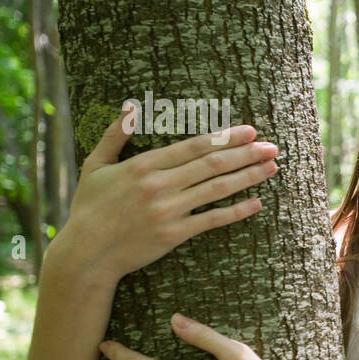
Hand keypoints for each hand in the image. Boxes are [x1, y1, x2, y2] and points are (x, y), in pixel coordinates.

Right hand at [56, 104, 279, 283]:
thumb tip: (129, 107)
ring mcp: (168, 211)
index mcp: (143, 165)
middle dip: (246, 153)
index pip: (194, 145)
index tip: (250, 131)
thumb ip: (114, 135)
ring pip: (217, 189)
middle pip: (212, 164)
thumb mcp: (94, 165)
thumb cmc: (89, 207)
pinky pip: (212, 220)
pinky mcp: (174, 235)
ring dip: (248, 176)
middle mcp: (159, 185)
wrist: (86, 252)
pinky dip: (237, 211)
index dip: (225, 137)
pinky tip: (257, 203)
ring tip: (272, 167)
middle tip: (271, 146)